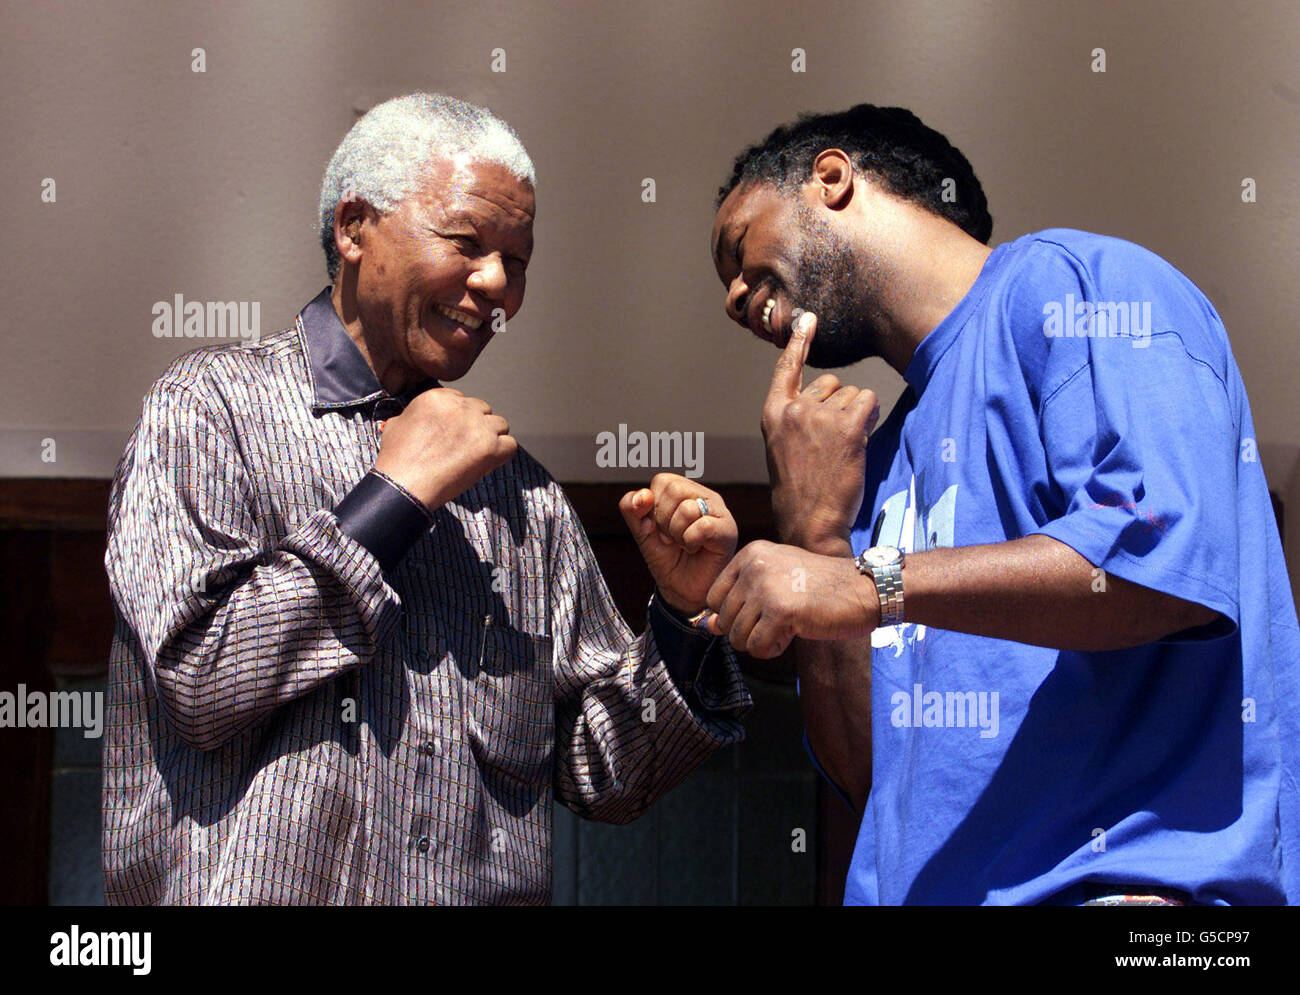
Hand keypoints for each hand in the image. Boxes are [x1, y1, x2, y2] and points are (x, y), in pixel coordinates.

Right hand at [373, 387, 516, 511]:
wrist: (404, 485)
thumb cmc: (398, 460)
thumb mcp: (397, 423)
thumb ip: (416, 414)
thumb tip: (423, 418)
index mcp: (438, 397)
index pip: (463, 401)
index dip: (461, 419)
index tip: (456, 433)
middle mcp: (461, 407)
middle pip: (483, 410)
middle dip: (477, 427)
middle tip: (466, 446)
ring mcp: (478, 426)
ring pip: (500, 424)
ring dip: (492, 438)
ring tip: (477, 455)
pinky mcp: (490, 447)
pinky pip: (510, 444)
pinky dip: (502, 455)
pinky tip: (488, 463)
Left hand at [619, 474, 737, 613]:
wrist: (681, 591)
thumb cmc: (667, 558)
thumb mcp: (642, 533)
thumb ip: (632, 510)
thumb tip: (642, 495)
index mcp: (685, 491)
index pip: (662, 481)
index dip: (653, 507)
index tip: (659, 528)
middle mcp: (704, 496)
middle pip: (674, 490)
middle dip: (664, 520)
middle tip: (672, 538)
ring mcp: (719, 511)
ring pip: (687, 509)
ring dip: (677, 534)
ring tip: (684, 544)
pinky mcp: (727, 530)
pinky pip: (702, 526)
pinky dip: (690, 542)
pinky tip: (695, 549)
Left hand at [703, 540, 879, 657]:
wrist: (865, 589)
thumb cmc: (821, 588)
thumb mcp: (776, 583)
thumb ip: (741, 601)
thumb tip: (709, 626)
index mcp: (751, 554)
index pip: (713, 597)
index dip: (733, 615)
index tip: (761, 613)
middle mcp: (754, 566)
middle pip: (724, 619)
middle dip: (748, 631)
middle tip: (779, 622)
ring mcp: (766, 588)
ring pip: (738, 637)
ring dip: (761, 642)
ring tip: (788, 627)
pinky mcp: (781, 612)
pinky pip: (757, 647)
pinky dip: (773, 650)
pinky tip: (793, 634)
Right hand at [762, 312, 878, 552]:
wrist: (809, 522)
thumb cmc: (801, 491)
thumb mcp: (784, 448)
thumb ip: (797, 419)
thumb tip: (829, 395)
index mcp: (773, 414)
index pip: (786, 369)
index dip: (798, 342)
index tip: (807, 319)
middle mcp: (794, 409)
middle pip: (830, 383)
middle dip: (838, 406)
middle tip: (831, 444)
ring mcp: (819, 416)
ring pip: (852, 395)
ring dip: (855, 417)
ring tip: (842, 451)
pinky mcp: (846, 426)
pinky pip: (868, 401)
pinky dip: (869, 417)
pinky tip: (859, 441)